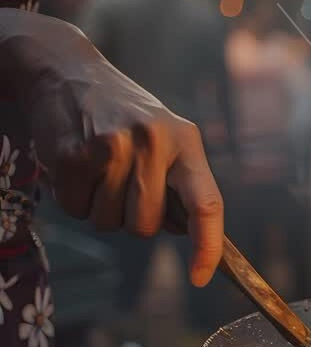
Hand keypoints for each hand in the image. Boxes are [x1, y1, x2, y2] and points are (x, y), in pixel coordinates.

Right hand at [2, 11, 223, 285]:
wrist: (67, 70)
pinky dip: (73, 199)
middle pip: (147, 226)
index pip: (207, 205)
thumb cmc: (124, 114)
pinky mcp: (72, 155)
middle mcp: (153, 144)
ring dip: (100, 208)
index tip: (200, 276)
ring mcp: (111, 149)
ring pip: (109, 223)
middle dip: (133, 219)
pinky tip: (77, 166)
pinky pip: (76, 210)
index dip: (207, 247)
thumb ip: (179, 183)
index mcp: (186, 142)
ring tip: (99, 169)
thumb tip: (185, 232)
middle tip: (122, 185)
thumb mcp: (165, 137)